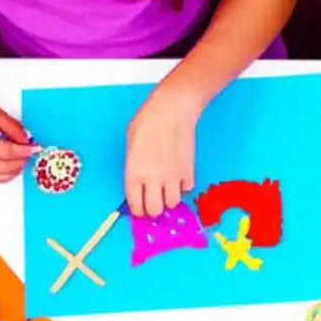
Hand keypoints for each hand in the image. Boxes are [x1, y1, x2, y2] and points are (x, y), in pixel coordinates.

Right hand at [0, 85, 36, 181]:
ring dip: (13, 170)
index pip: (4, 151)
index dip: (23, 151)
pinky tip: (11, 166)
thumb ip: (11, 126)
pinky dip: (3, 175)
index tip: (34, 148)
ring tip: (21, 159)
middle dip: (20, 161)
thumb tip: (27, 141)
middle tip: (30, 153)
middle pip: (1, 166)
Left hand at [125, 87, 201, 217]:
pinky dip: (182, 187)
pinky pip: (187, 189)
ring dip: (169, 199)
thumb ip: (134, 168)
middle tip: (153, 201)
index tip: (140, 209)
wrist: (173, 111)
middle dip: (153, 208)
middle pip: (155, 209)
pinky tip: (178, 178)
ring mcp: (173, 177)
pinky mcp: (189, 172)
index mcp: (134, 172)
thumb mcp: (131, 145)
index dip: (138, 210)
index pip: (136, 204)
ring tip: (166, 190)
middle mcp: (153, 179)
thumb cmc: (148, 122)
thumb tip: (139, 184)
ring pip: (173, 203)